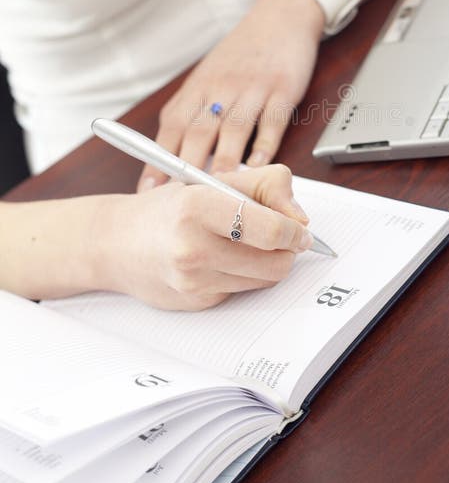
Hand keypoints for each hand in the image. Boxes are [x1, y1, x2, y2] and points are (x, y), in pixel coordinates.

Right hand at [100, 165, 312, 310]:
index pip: (273, 231)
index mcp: (200, 206)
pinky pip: (242, 291)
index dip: (296, 232)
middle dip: (287, 251)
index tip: (300, 230)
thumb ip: (265, 186)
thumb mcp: (213, 180)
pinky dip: (242, 276)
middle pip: (276, 263)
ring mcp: (193, 280)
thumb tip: (300, 219)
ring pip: (264, 281)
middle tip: (279, 238)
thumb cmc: (168, 209)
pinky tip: (220, 260)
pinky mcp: (195, 302)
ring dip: (267, 264)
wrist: (115, 242)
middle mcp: (194, 247)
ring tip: (245, 244)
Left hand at [137, 0, 324, 189]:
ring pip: (234, 129)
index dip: (158, 160)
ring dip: (225, 161)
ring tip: (220, 190)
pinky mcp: (282, 89)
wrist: (280, 17)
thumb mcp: (208, 76)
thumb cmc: (242, 54)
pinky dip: (265, 147)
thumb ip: (193, 112)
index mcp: (198, 87)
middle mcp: (221, 88)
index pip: (171, 127)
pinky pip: (271, 122)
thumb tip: (173, 158)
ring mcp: (252, 88)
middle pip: (199, 131)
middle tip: (181, 200)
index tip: (150, 191)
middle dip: (187, 168)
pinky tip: (259, 168)